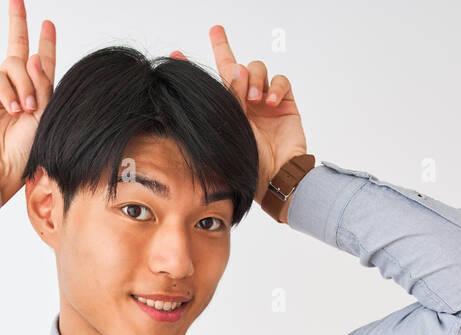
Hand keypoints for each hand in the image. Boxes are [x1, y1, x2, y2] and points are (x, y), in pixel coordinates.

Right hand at [0, 0, 55, 204]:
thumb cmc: (24, 151)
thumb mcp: (45, 116)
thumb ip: (43, 85)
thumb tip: (35, 56)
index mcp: (35, 97)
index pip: (42, 65)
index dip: (46, 44)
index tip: (48, 24)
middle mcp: (16, 90)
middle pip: (19, 50)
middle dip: (19, 24)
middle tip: (17, 1)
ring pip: (14, 65)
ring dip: (25, 84)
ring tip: (26, 108)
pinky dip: (9, 91)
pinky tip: (12, 109)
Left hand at [205, 25, 307, 220]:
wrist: (276, 178)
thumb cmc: (249, 165)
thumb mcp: (228, 132)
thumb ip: (229, 100)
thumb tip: (233, 67)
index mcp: (226, 112)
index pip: (209, 85)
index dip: (193, 69)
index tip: (175, 54)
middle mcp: (243, 103)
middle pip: (233, 66)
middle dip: (222, 46)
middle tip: (215, 31)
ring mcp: (264, 102)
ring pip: (257, 69)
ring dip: (253, 79)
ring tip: (252, 100)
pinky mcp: (285, 104)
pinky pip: (281, 81)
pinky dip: (275, 87)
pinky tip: (268, 103)